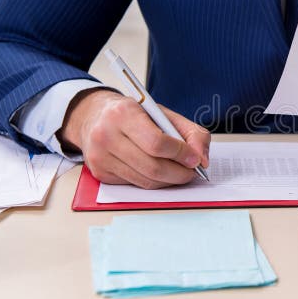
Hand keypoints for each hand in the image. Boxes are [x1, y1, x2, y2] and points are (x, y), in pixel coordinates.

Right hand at [58, 89, 210, 188]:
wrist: (95, 116)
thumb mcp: (163, 114)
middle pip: (152, 167)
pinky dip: (153, 182)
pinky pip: (135, 184)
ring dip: (169, 181)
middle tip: (192, 171)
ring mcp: (100, 156)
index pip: (157, 143)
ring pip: (145, 180)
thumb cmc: (134, 114)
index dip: (181, 154)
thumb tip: (202, 159)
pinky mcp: (100, 173)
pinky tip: (159, 172)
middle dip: (179, 173)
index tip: (195, 159)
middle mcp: (106, 135)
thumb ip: (191, 132)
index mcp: (124, 114)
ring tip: (180, 172)